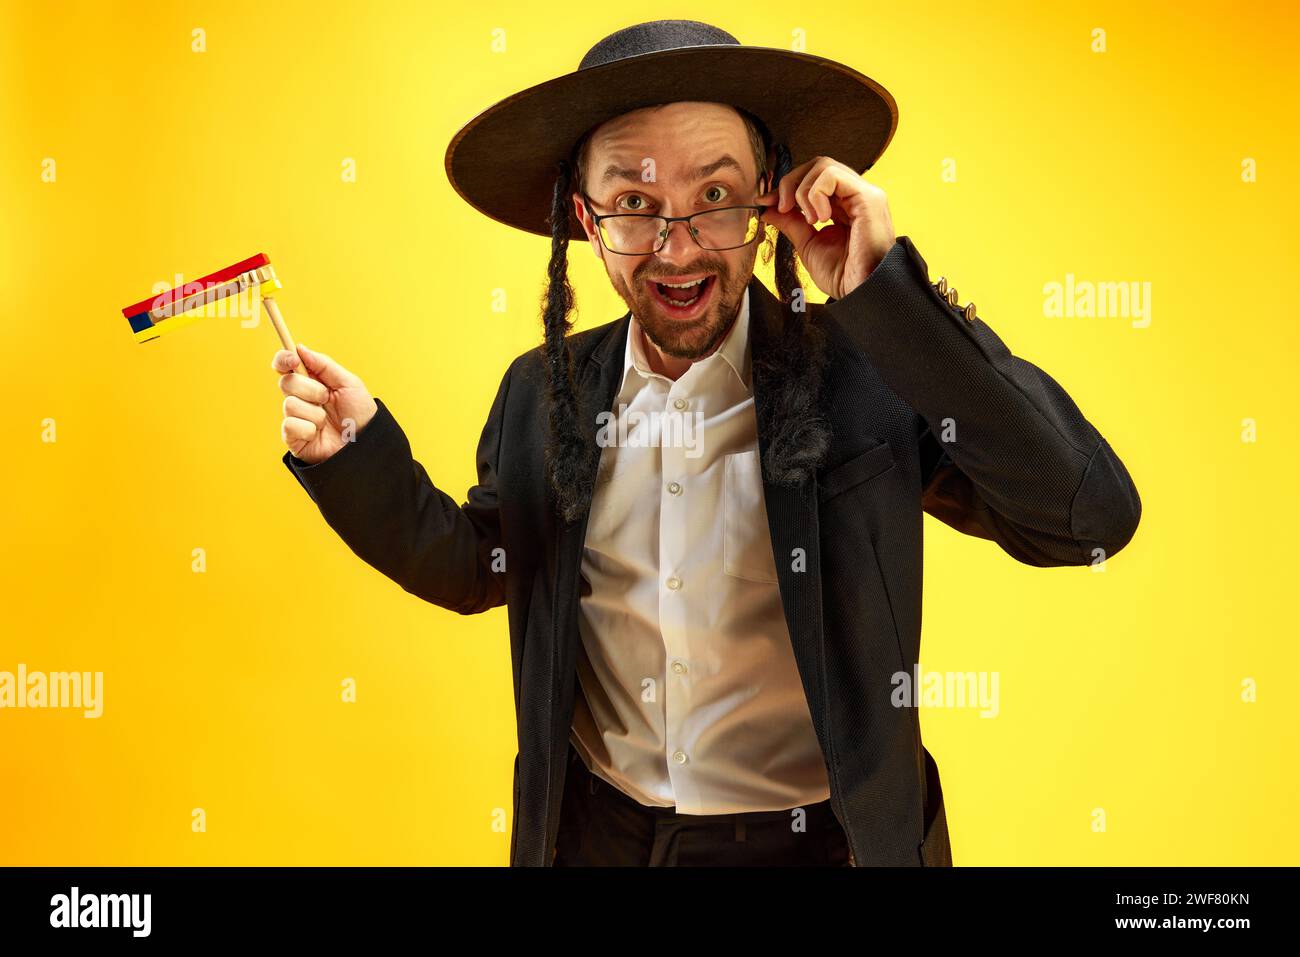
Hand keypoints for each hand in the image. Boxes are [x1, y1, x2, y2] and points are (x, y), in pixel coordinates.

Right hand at [271, 343, 377, 463]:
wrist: (366, 445)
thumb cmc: (360, 414)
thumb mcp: (349, 383)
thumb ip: (324, 365)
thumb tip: (300, 348)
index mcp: (312, 382)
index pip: (286, 366)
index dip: (284, 360)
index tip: (292, 359)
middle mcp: (300, 398)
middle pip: (286, 382)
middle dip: (310, 389)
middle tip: (326, 399)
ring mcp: (295, 418)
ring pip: (289, 404)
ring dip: (314, 412)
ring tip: (327, 422)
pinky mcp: (293, 437)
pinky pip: (290, 425)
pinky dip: (309, 428)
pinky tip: (319, 434)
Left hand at [756, 156, 895, 299]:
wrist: (861, 292)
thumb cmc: (843, 275)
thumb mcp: (807, 244)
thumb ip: (791, 223)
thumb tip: (768, 208)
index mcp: (842, 205)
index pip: (812, 178)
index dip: (787, 186)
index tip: (766, 202)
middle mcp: (854, 195)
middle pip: (816, 165)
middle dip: (791, 183)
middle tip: (783, 208)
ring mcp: (863, 194)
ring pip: (823, 165)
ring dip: (803, 191)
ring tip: (809, 220)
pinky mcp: (868, 197)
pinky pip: (832, 176)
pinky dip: (816, 193)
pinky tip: (820, 218)